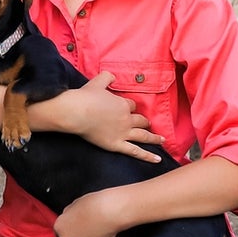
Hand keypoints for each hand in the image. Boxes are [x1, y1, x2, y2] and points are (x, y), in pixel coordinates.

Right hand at [46, 73, 165, 160]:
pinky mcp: (116, 145)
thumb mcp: (97, 82)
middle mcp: (126, 119)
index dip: (129, 106)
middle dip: (144, 121)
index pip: (131, 105)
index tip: (126, 107)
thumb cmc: (85, 97)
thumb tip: (112, 76)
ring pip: (143, 136)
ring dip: (154, 138)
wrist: (75, 112)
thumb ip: (107, 77)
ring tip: (161, 140)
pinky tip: (157, 160)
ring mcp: (123, 133)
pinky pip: (136, 152)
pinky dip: (148, 156)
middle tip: (147, 123)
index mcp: (123, 104)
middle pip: (140, 120)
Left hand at [53, 188, 125, 236]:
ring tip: (98, 234)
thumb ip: (68, 215)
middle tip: (90, 231)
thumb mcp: (74, 205)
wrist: (107, 212)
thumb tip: (69, 219)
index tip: (78, 230)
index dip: (70, 232)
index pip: (60, 234)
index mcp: (59, 227)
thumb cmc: (93, 205)